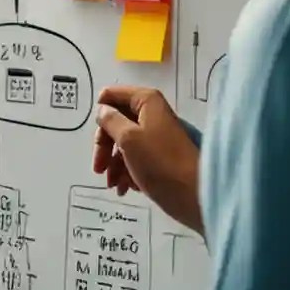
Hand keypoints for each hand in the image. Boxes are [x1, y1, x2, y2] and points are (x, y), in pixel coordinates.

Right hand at [93, 86, 202, 232]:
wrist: (194, 194)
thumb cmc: (160, 162)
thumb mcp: (128, 138)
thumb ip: (111, 121)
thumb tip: (102, 110)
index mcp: (146, 102)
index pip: (112, 95)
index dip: (101, 114)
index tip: (95, 138)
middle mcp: (151, 115)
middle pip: (115, 122)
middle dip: (105, 147)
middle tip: (99, 168)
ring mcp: (155, 137)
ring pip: (123, 143)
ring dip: (114, 164)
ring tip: (114, 186)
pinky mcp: (159, 157)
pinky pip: (135, 158)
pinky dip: (127, 172)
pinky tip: (126, 188)